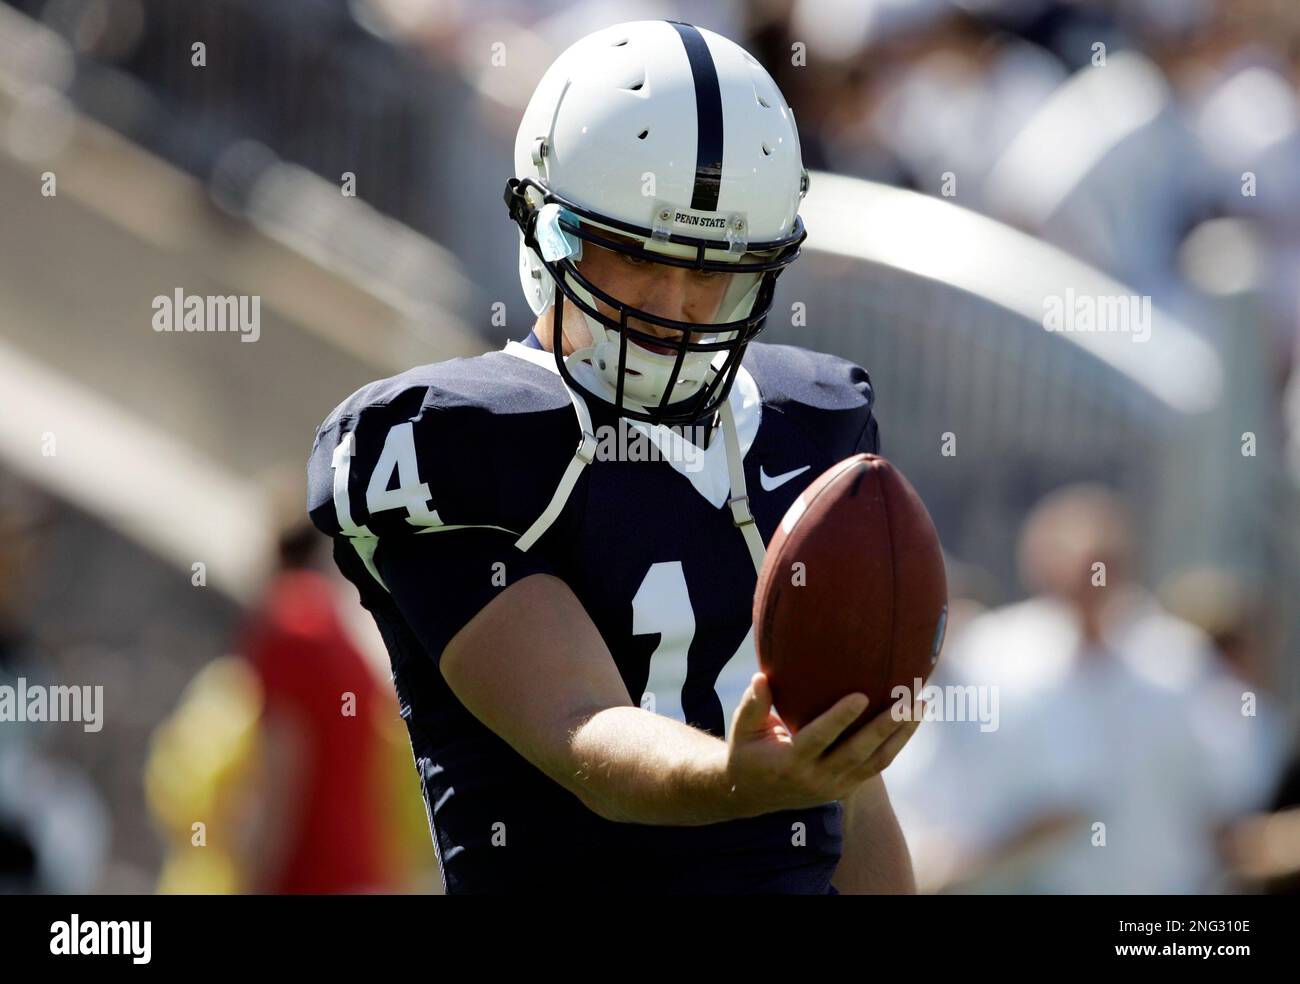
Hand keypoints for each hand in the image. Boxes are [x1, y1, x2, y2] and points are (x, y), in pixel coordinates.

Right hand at [723, 672, 920, 815]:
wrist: (753, 796)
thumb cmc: (747, 751)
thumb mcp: (741, 730)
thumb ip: (753, 704)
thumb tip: (762, 677)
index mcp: (789, 762)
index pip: (818, 739)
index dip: (840, 719)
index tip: (862, 695)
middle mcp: (816, 778)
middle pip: (858, 753)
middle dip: (886, 726)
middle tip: (910, 699)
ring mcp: (835, 787)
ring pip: (876, 762)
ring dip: (902, 734)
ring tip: (922, 704)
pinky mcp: (847, 788)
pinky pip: (877, 766)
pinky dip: (897, 743)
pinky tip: (912, 719)